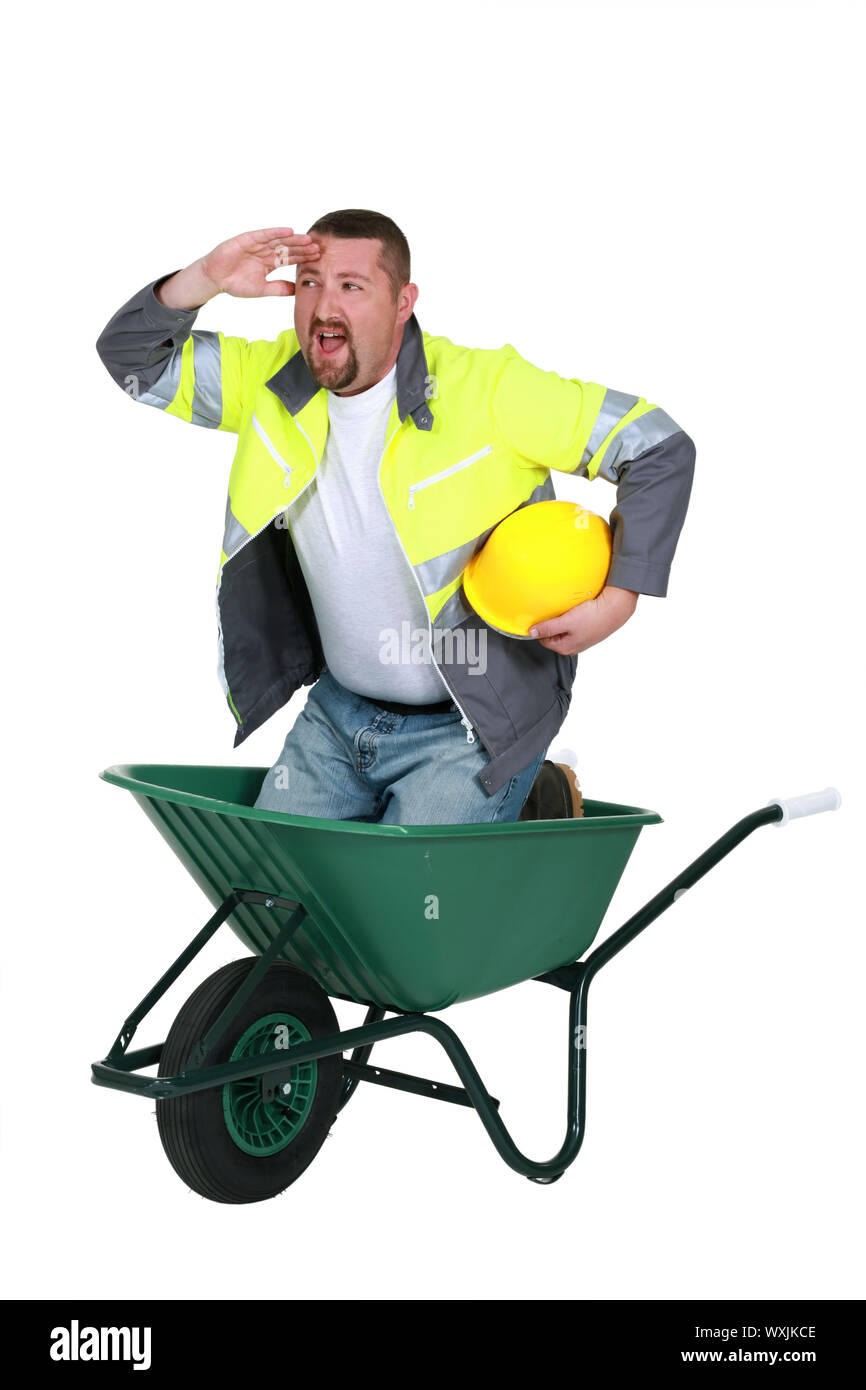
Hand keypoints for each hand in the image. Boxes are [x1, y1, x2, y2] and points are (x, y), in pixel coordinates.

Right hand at [156, 228, 321, 308]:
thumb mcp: (262, 289)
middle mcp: (265, 251)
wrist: (215, 279)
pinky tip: (289, 231)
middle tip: (318, 247)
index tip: (318, 258)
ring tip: (308, 239)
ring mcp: (257, 244)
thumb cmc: (235, 284)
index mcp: (269, 263)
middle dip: (302, 248)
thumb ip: (279, 288)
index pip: (290, 259)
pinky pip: (264, 234)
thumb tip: (297, 291)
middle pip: (288, 248)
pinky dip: (276, 232)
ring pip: (279, 240)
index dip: (303, 258)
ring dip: (293, 239)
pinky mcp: (247, 239)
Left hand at [529, 585, 638, 654]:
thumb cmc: (593, 617)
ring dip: (562, 619)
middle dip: (551, 623)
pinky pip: (573, 624)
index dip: (540, 627)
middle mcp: (572, 646)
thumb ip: (548, 628)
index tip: (540, 616)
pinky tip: (576, 610)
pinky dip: (572, 617)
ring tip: (566, 610)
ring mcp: (580, 639)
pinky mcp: (587, 630)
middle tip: (555, 611)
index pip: (543, 639)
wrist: (616, 609)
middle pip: (552, 634)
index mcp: (565, 648)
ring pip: (563, 629)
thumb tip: (532, 632)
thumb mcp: (567, 622)